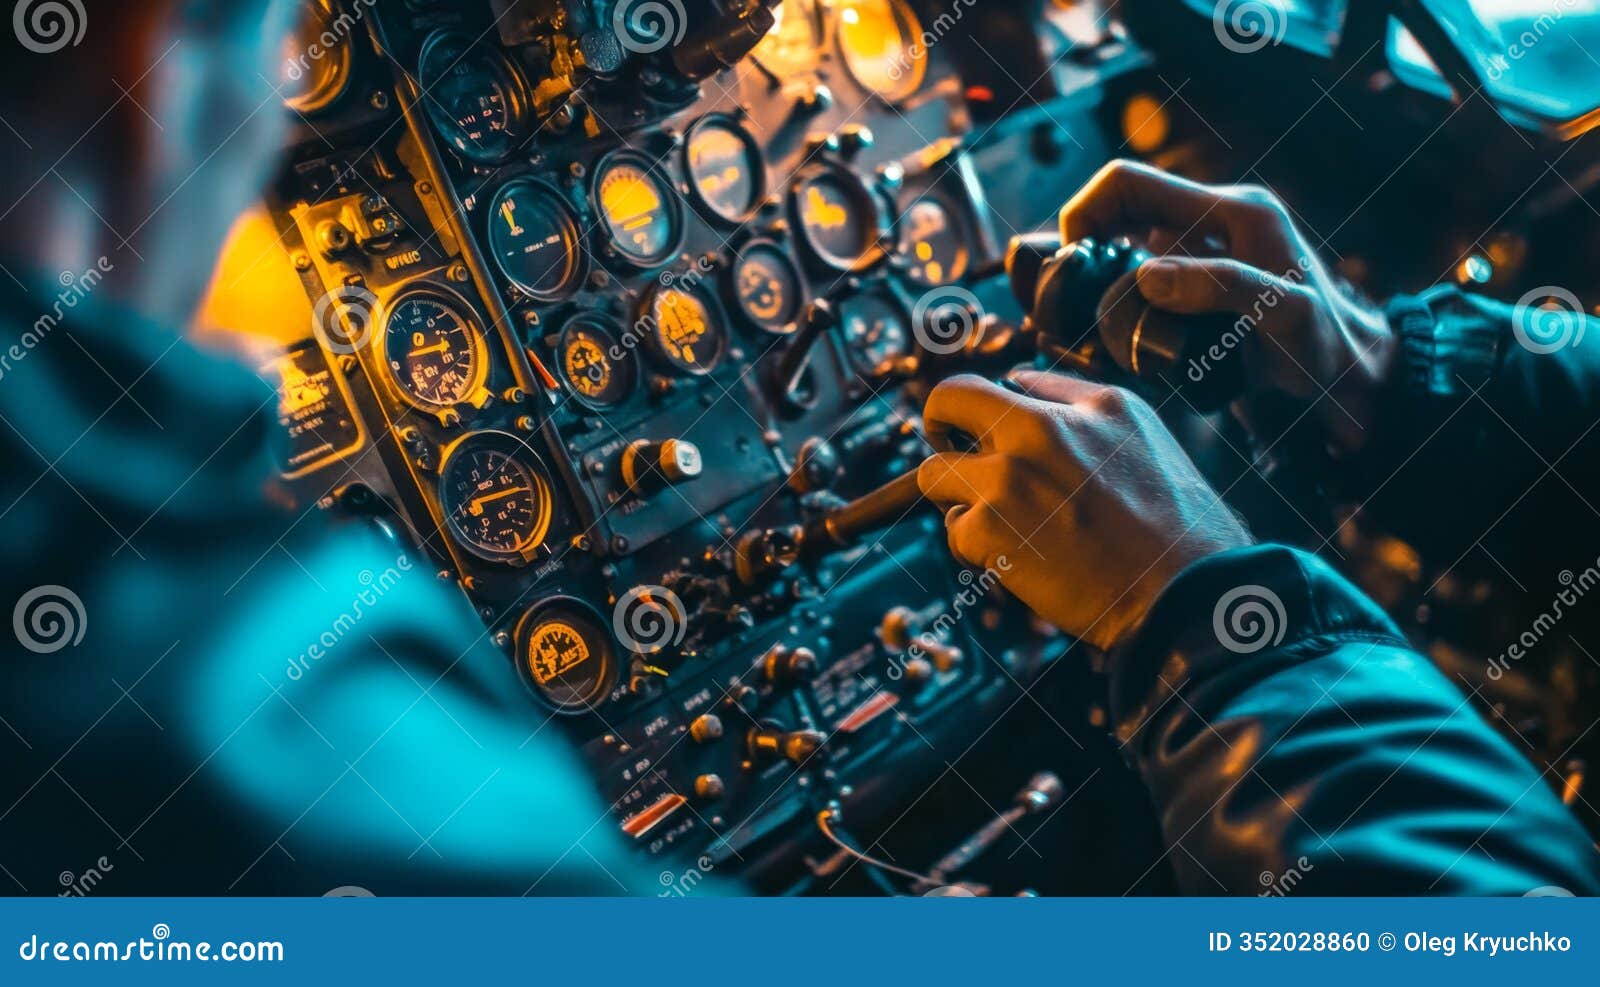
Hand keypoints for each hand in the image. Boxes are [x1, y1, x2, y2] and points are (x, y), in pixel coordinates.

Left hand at [918, 371, 1251, 651]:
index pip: (999, 381)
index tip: (977, 430)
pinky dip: (972, 545)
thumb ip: (1074, 399)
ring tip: (997, 519)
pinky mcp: (987, 530)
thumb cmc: (1172, 522)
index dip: (979, 409)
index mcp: (1076, 406)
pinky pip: (953, 529)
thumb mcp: (1138, 432)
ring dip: (955, 495)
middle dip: (939, 427)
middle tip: (951, 452)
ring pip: (933, 472)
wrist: (1178, 595)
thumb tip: (1018, 383)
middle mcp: (1034, 431)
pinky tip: (1012, 557)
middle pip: (944, 402)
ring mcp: (1005, 480)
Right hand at [1061, 160, 1394, 456]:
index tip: (1069, 264)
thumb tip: (1148, 277)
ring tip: (1089, 322)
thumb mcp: (1285, 316)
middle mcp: (1218, 217)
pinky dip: (1120, 292)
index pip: (1131, 183)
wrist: (1355, 372)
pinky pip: (1145, 269)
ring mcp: (1210, 245)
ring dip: (1100, 272)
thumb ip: (1223, 287)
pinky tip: (1119, 329)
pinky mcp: (1204, 274)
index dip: (1085, 212)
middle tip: (1070, 301)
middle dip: (1085, 244)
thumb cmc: (1329, 347)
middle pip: (1122, 207)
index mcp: (1235, 210)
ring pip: (1129, 240)